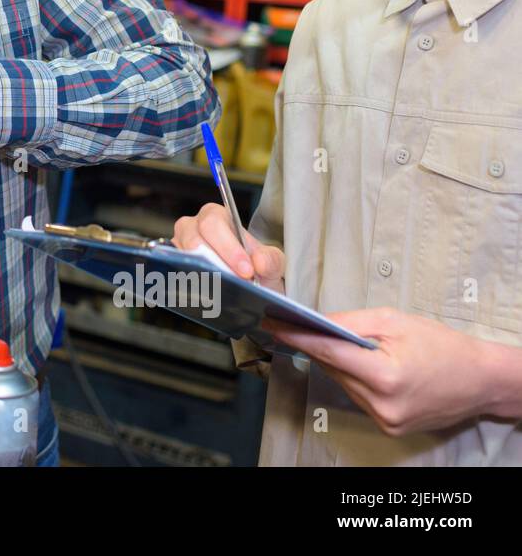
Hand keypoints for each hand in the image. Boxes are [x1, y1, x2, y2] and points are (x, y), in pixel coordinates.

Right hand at [172, 202, 284, 292]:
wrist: (249, 286)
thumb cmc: (255, 267)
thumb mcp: (271, 262)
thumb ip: (271, 259)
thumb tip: (259, 261)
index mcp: (216, 217)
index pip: (214, 223)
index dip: (229, 247)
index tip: (246, 270)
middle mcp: (192, 227)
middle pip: (195, 239)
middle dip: (217, 262)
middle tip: (237, 281)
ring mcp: (179, 247)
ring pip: (182, 257)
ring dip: (204, 275)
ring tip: (224, 289)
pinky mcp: (171, 266)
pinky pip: (174, 271)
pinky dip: (189, 284)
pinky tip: (207, 294)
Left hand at [264, 308, 497, 435]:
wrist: (481, 380)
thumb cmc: (442, 345)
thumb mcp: (395, 322)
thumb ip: (350, 324)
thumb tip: (315, 323)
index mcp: (385, 375)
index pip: (328, 352)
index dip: (296, 336)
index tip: (270, 323)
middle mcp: (382, 404)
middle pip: (333, 369)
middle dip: (318, 346)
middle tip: (298, 325)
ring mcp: (385, 421)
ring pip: (343, 384)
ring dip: (337, 365)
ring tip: (338, 344)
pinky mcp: (388, 428)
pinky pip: (357, 397)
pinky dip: (354, 380)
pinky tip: (361, 366)